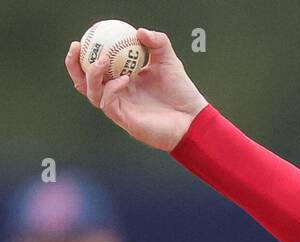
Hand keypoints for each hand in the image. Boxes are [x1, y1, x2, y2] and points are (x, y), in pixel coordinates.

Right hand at [65, 28, 208, 150]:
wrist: (194, 118)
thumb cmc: (182, 93)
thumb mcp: (169, 61)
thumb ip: (157, 43)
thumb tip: (140, 31)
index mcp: (122, 81)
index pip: (94, 69)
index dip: (82, 56)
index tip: (82, 39)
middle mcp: (117, 95)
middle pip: (83, 82)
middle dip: (74, 65)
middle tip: (77, 48)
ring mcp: (120, 108)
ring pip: (92, 93)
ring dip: (92, 75)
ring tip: (102, 60)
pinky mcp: (125, 121)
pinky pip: (108, 104)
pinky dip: (112, 89)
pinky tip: (123, 79)